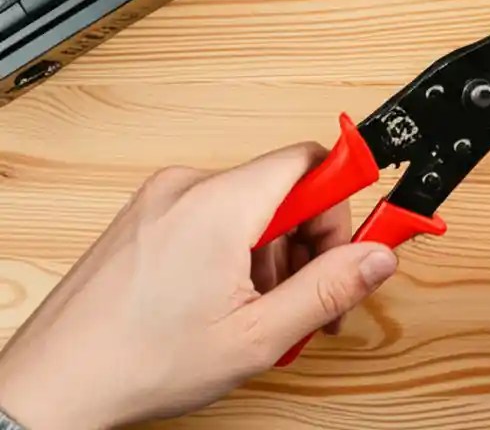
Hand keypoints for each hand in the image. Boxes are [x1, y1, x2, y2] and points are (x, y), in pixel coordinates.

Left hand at [0, 144, 399, 428]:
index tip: (362, 230)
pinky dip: (235, 253)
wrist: (54, 385)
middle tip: (314, 297)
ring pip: (250, 208)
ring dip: (273, 255)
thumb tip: (377, 257)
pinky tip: (229, 302)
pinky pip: (213, 217)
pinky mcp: (144, 218)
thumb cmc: (137, 361)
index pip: (310, 161)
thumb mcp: (256, 336)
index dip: (343, 202)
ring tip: (262, 312)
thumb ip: (328, 290)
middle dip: (310, 242)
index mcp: (219, 205)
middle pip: (283, 189)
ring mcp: (160, 201)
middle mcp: (187, 188)